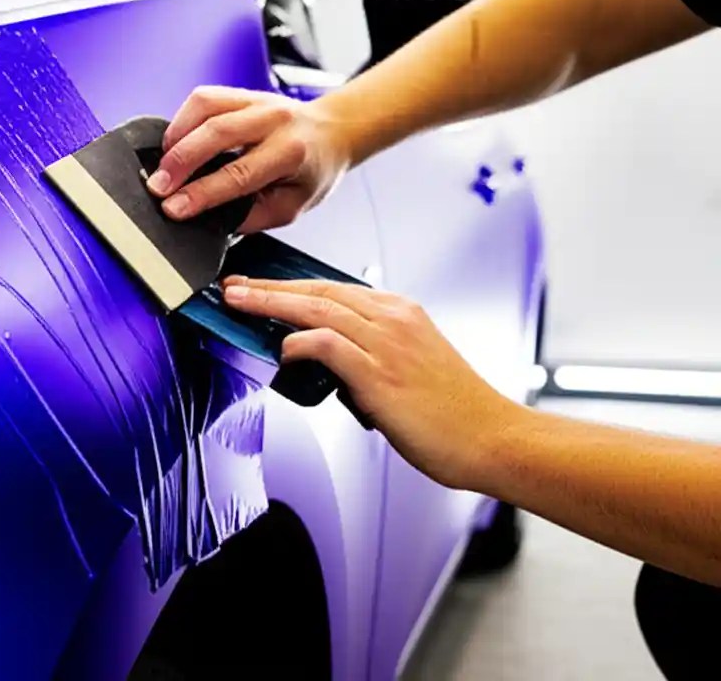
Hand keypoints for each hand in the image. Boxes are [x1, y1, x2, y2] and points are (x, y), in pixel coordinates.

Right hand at [146, 86, 354, 232]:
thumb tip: (207, 218)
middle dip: (179, 163)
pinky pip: (202, 98)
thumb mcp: (290, 207)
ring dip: (176, 137)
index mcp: (291, 152)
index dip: (200, 193)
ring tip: (162, 166)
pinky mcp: (240, 92)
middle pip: (216, 133)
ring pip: (204, 107)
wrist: (331, 135)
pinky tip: (174, 144)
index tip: (173, 208)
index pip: (238, 174)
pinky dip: (181, 121)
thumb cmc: (311, 173)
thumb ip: (250, 216)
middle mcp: (274, 119)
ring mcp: (256, 99)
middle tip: (156, 187)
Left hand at [221, 277, 523, 488]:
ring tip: (237, 302)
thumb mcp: (409, 366)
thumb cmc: (453, 413)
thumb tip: (324, 362)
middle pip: (318, 290)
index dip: (292, 286)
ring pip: (316, 308)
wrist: (491, 439)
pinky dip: (299, 342)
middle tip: (233, 286)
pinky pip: (328, 344)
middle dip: (269, 286)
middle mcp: (393, 318)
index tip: (260, 287)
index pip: (334, 288)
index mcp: (401, 312)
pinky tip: (282, 350)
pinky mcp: (380, 373)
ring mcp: (387, 343)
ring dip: (270, 303)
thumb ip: (369, 356)